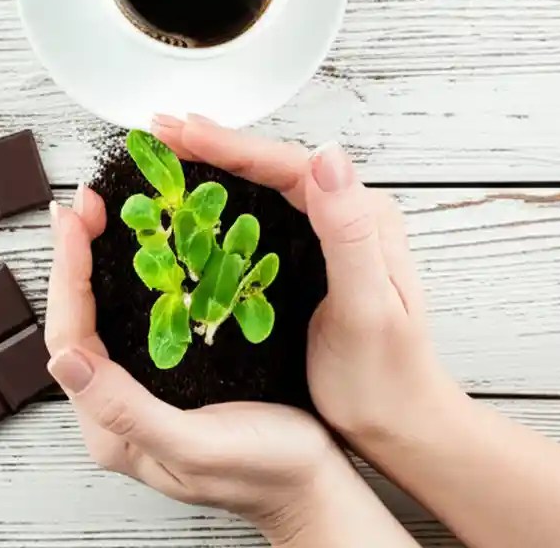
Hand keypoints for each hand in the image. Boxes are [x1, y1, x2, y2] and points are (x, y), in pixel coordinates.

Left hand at [44, 186, 354, 540]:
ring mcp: (137, 388)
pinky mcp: (164, 374)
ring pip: (100, 314)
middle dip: (74, 256)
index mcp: (109, 426)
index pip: (68, 337)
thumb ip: (128, 410)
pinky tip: (140, 244)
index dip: (67, 274)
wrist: (314, 489)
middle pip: (76, 320)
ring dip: (94, 260)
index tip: (73, 221)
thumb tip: (63, 359)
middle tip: (83, 201)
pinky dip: (128, 274)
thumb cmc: (266, 472)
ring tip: (98, 212)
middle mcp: (112, 405)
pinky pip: (132, 317)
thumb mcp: (198, 446)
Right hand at [148, 114, 461, 442]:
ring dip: (214, 167)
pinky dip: (222, 202)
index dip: (232, 146)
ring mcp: (327, 237)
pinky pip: (260, 217)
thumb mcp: (366, 308)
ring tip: (167, 153)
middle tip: (159, 132)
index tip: (184, 135)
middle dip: (214, 146)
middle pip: (272, 166)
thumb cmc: (384, 379)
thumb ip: (348, 233)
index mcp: (364, 216)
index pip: (290, 165)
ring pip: (264, 187)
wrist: (399, 427)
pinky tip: (192, 204)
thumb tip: (327, 156)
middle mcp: (348, 216)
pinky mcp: (308, 261)